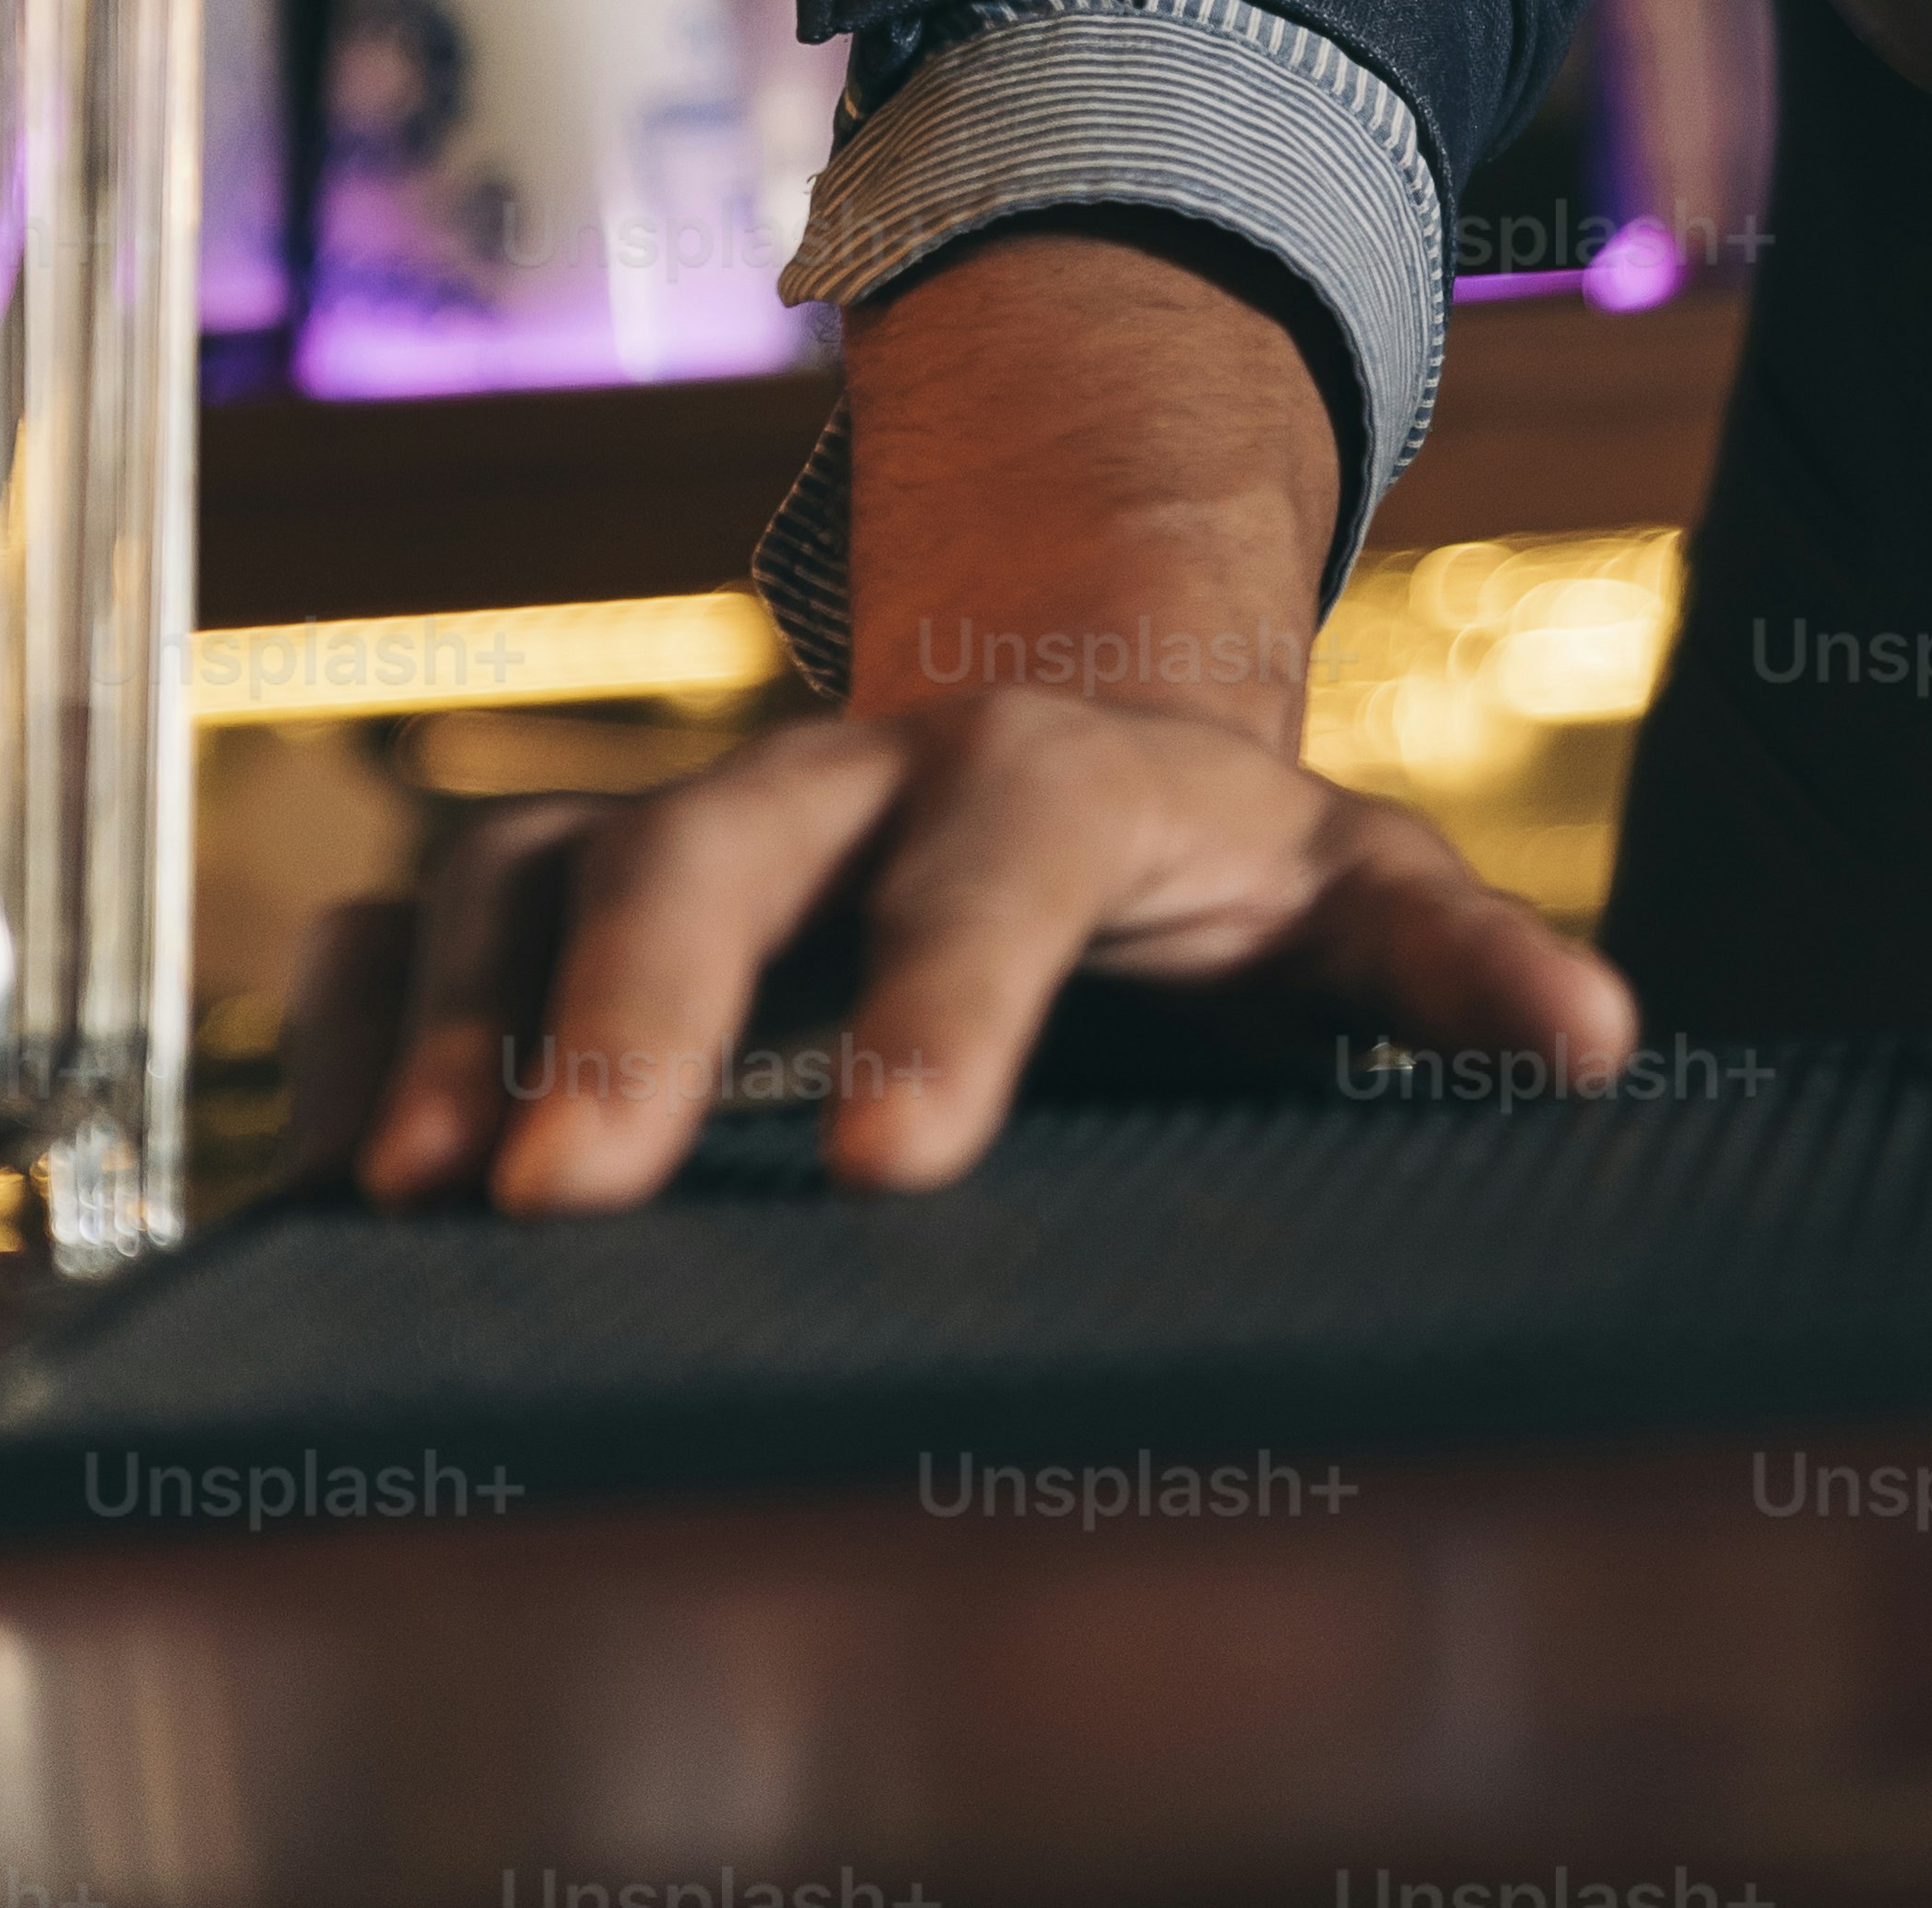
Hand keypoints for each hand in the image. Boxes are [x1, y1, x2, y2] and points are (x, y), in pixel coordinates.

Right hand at [323, 211, 1636, 1211]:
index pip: (1001, 867)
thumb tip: (1604, 1042)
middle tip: (555, 1198)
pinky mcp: (561, 873)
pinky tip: (327, 1164)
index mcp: (1048, 776)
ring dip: (459, 1019)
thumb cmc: (1213, 864)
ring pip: (528, 862)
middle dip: (630, 1015)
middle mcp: (838, 772)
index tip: (895, 1170)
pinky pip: (410, 913)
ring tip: (410, 1191)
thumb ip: (1459, 971)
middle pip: (712, 851)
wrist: (1066, 734)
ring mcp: (683, 812)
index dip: (948, 1003)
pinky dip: (353, 1020)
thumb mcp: (1355, 898)